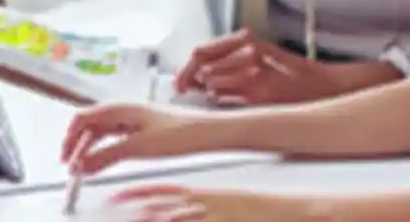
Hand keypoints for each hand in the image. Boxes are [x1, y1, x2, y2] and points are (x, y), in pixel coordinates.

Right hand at [62, 104, 230, 175]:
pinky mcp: (143, 130)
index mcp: (121, 108)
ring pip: (103, 133)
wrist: (207, 133)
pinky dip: (105, 151)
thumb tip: (82, 163)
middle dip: (78, 145)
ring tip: (84, 169)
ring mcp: (134, 120)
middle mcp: (125, 111)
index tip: (65, 158)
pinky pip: (116, 139)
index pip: (84, 117)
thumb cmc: (179, 133)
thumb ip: (107, 155)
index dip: (71, 138)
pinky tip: (102, 163)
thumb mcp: (139, 147)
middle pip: (91, 125)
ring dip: (91, 150)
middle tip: (72, 168)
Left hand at [107, 185, 315, 221]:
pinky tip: (165, 220)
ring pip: (177, 214)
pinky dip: (180, 221)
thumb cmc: (265, 214)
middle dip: (135, 206)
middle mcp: (211, 203)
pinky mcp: (228, 220)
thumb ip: (205, 210)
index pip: (167, 190)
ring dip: (152, 216)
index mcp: (209, 196)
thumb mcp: (230, 207)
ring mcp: (219, 215)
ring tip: (128, 216)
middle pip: (165, 202)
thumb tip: (182, 214)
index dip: (139, 193)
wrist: (299, 212)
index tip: (116, 195)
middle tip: (109, 208)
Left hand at [173, 29, 334, 105]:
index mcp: (249, 40)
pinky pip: (226, 101)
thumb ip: (234, 54)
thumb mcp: (265, 51)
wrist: (324, 86)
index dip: (186, 67)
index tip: (180, 79)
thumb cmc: (295, 71)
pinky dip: (222, 101)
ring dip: (209, 92)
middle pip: (202, 69)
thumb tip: (201, 67)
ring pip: (211, 87)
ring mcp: (252, 76)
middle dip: (191, 81)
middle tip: (186, 89)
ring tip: (216, 92)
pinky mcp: (258, 96)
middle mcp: (248, 55)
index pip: (202, 51)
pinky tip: (231, 99)